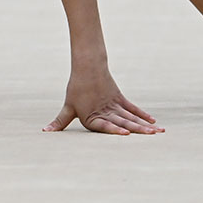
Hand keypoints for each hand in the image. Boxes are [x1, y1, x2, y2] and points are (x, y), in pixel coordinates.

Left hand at [43, 70, 163, 134]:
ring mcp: (115, 105)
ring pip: (131, 116)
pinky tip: (153, 122)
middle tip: (152, 136)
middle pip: (124, 122)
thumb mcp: (68, 106)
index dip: (115, 130)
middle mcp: (106, 112)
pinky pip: (133, 108)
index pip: (105, 125)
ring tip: (157, 132)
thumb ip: (59, 122)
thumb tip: (45, 131)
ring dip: (144, 125)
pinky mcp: (120, 99)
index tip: (126, 133)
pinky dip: (143, 115)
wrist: (87, 66)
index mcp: (93, 117)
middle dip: (138, 130)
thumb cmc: (77, 88)